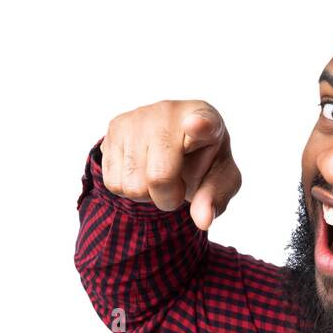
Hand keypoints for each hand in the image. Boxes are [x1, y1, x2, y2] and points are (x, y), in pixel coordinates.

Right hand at [100, 99, 240, 229]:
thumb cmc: (203, 160)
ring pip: (132, 186)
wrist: (174, 142)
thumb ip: (214, 198)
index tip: (198, 125)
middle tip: (177, 186)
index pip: (204, 122)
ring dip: (146, 194)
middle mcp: (169, 111)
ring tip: (159, 175)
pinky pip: (112, 182)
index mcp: (207, 118)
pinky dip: (128, 189)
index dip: (201, 126)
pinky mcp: (114, 128)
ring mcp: (137, 118)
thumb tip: (203, 220)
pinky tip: (141, 171)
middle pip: (159, 178)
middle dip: (168, 198)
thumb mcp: (220, 180)